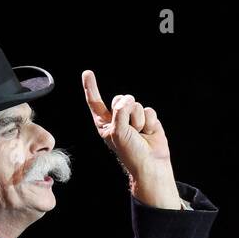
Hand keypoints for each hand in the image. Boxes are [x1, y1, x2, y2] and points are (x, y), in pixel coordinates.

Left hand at [81, 71, 180, 207]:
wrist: (150, 164)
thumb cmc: (131, 153)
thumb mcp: (118, 132)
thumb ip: (119, 112)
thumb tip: (128, 100)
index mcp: (105, 123)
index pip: (95, 102)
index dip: (91, 87)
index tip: (87, 73)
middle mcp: (118, 118)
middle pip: (119, 99)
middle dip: (126, 113)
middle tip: (130, 131)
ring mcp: (133, 118)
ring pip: (136, 105)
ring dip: (138, 121)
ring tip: (139, 134)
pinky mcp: (148, 119)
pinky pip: (149, 110)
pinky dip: (149, 122)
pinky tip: (149, 133)